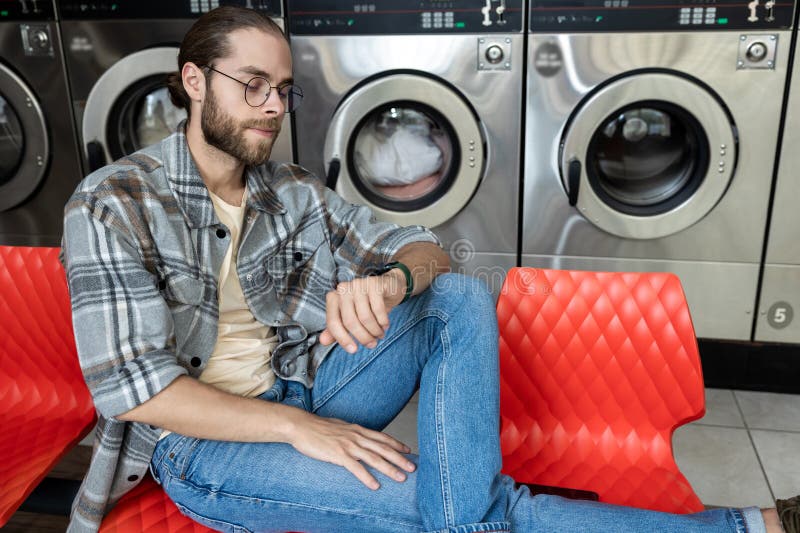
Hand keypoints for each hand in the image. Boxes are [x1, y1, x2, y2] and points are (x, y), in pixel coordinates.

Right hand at [288, 411, 415, 489]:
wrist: (301, 426)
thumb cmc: (318, 427)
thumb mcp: (340, 427)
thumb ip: (352, 433)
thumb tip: (360, 438)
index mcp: (357, 429)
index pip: (382, 437)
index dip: (397, 444)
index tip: (408, 451)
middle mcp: (356, 436)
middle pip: (383, 448)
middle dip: (400, 459)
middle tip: (413, 467)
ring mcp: (348, 445)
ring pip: (374, 458)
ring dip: (389, 469)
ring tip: (401, 478)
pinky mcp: (338, 455)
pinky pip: (356, 468)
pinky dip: (367, 478)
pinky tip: (375, 486)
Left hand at [319, 272, 404, 352]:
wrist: (388, 288)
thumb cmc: (367, 305)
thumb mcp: (351, 318)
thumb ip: (336, 329)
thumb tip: (323, 341)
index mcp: (334, 298)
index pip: (333, 322)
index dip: (342, 339)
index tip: (353, 350)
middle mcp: (343, 289)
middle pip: (349, 321)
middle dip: (363, 337)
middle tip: (372, 344)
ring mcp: (359, 284)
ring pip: (364, 317)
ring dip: (374, 331)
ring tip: (379, 334)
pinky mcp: (374, 284)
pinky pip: (378, 309)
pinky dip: (383, 321)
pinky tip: (385, 325)